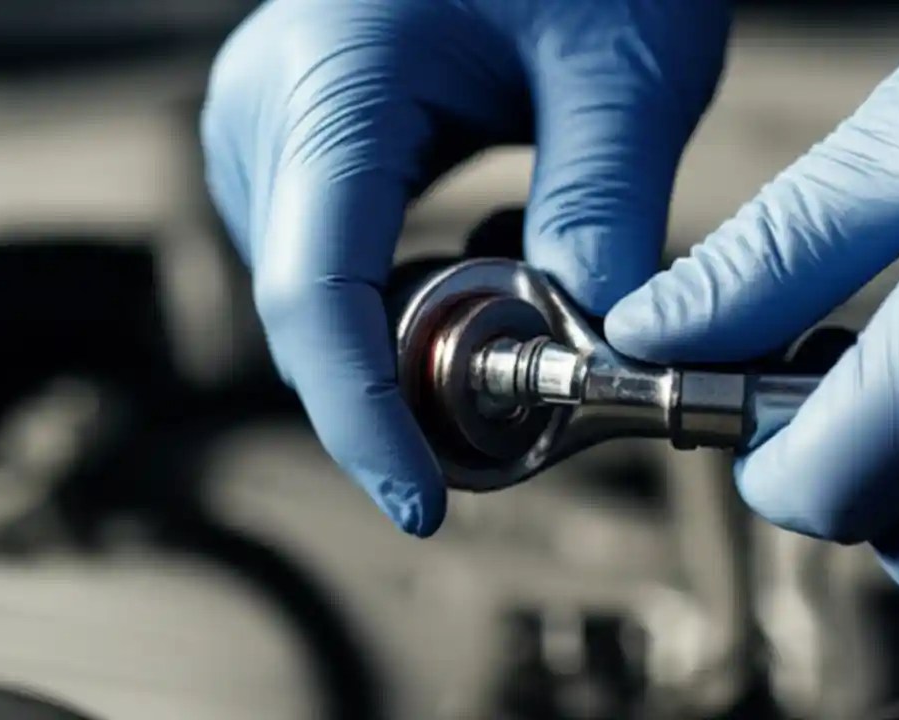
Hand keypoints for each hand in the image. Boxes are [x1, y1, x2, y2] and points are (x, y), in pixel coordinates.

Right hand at [201, 0, 728, 534]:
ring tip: (537, 301)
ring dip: (429, 335)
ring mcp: (275, 125)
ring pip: (327, 298)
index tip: (423, 501)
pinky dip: (419, 292)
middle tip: (537, 404)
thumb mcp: (624, 60)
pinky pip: (338, 258)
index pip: (318, 292)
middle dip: (416, 387)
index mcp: (335, 78)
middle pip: (316, 312)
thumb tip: (594, 341)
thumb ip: (606, 201)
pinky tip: (498, 249)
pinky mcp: (303, 141)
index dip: (364, 418)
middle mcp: (273, 110)